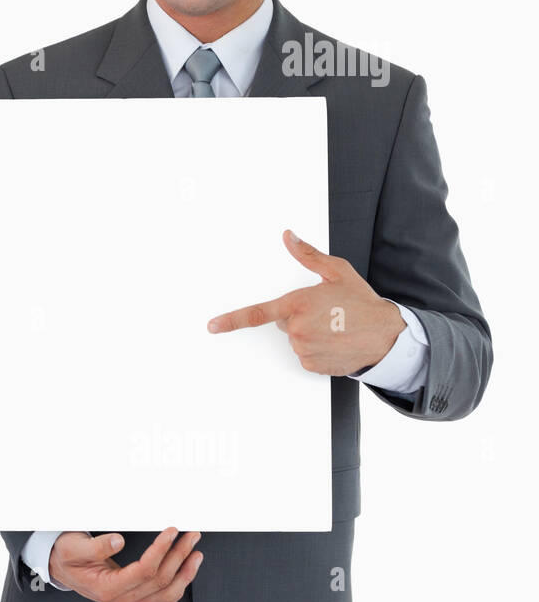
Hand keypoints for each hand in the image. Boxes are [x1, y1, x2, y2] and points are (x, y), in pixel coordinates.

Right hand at [48, 527, 201, 601]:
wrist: (61, 567)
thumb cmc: (67, 557)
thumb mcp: (74, 547)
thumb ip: (96, 546)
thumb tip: (118, 541)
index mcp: (107, 588)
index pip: (143, 571)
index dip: (160, 550)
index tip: (170, 532)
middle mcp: (121, 599)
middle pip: (160, 580)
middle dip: (179, 555)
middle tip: (190, 536)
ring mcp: (129, 601)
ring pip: (167, 594)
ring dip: (185, 573)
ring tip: (195, 553)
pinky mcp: (135, 598)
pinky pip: (163, 599)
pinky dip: (178, 586)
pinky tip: (185, 571)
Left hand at [206, 229, 406, 375]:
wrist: (387, 336)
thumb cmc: (362, 302)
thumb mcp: (337, 271)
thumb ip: (308, 255)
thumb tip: (289, 237)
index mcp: (298, 304)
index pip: (257, 314)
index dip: (232, 320)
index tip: (213, 326)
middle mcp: (297, 329)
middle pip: (282, 322)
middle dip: (297, 316)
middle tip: (324, 312)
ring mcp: (304, 349)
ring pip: (294, 339)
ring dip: (307, 333)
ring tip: (333, 327)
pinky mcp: (312, 365)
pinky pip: (304, 355)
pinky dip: (315, 349)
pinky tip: (334, 341)